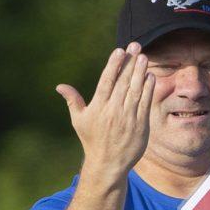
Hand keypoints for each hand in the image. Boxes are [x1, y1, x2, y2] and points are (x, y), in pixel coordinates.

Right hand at [56, 45, 154, 182]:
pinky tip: (150, 77)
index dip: (114, 64)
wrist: (108, 164)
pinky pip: (145, 104)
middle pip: (123, 82)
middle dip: (130, 63)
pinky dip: (148, 90)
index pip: (107, 81)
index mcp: (98, 107)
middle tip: (135, 46)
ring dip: (140, 73)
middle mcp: (113, 111)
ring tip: (143, 57)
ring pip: (135, 90)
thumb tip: (60, 86)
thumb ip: (72, 100)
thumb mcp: (79, 121)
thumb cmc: (92, 140)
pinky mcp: (140, 126)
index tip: (119, 50)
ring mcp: (128, 118)